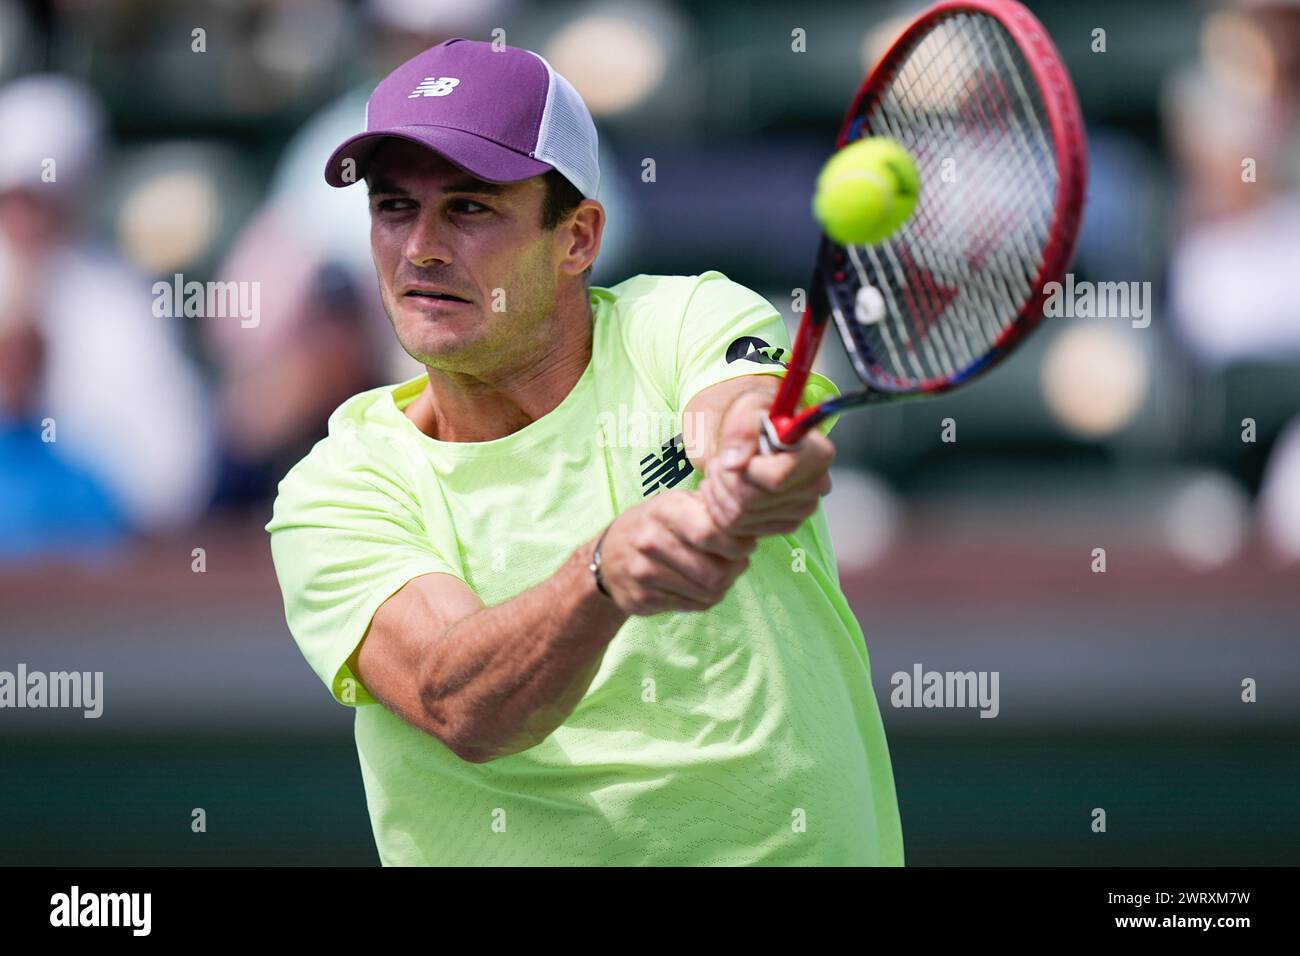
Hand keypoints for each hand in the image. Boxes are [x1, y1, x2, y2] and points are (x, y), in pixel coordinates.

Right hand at [596, 489, 756, 615]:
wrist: (609, 554)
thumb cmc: (657, 523)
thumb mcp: (679, 502)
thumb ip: (713, 509)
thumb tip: (752, 524)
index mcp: (664, 510)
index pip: (711, 534)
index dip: (738, 545)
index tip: (747, 545)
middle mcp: (650, 542)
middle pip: (715, 572)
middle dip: (735, 570)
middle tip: (737, 563)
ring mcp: (644, 573)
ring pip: (708, 594)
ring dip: (723, 586)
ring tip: (719, 573)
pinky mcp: (642, 599)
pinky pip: (693, 606)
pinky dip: (705, 598)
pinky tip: (697, 585)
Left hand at [699, 389, 833, 536]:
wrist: (762, 438)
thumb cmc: (758, 421)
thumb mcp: (748, 411)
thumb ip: (743, 431)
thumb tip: (734, 463)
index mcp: (818, 454)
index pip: (775, 479)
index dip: (745, 470)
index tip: (735, 454)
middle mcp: (816, 486)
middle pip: (752, 501)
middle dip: (724, 480)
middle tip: (718, 463)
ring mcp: (802, 510)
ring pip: (740, 517)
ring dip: (718, 493)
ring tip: (720, 472)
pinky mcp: (785, 525)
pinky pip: (738, 530)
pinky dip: (720, 509)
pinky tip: (724, 488)